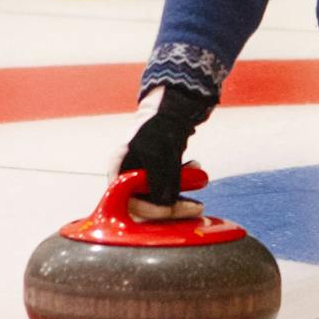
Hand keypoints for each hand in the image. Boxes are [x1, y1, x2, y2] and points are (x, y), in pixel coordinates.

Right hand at [118, 84, 213, 219]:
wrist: (167, 108)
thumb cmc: (157, 126)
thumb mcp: (158, 152)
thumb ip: (160, 177)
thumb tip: (165, 204)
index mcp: (118, 169)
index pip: (126, 200)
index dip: (148, 209)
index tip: (170, 210)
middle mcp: (126, 176)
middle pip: (145, 204)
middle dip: (172, 207)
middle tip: (196, 207)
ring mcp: (141, 176)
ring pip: (159, 199)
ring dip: (181, 197)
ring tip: (200, 186)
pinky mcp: (156, 175)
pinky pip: (169, 188)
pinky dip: (184, 183)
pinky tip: (195, 167)